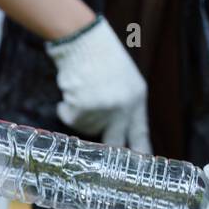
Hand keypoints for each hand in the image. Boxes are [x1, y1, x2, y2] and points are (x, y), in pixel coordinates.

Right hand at [47, 18, 150, 152]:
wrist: (85, 41)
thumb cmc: (103, 59)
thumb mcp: (124, 82)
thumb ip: (125, 106)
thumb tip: (116, 137)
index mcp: (136, 99)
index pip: (140, 133)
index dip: (140, 152)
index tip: (142, 167)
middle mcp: (122, 107)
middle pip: (115, 143)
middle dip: (107, 152)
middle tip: (102, 163)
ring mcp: (103, 109)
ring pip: (87, 129)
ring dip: (81, 116)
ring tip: (83, 94)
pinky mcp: (83, 108)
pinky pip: (71, 119)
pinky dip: (66, 109)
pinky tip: (71, 94)